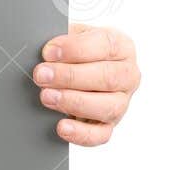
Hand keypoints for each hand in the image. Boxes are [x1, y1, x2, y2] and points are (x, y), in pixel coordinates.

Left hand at [32, 22, 139, 145]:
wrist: (79, 69)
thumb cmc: (76, 50)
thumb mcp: (72, 35)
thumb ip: (62, 36)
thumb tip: (46, 48)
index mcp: (121, 47)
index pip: (106, 45)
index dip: (76, 49)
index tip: (48, 51)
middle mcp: (127, 75)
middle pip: (108, 77)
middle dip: (70, 76)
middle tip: (41, 75)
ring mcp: (121, 102)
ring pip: (108, 107)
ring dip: (74, 102)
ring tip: (47, 96)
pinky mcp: (109, 125)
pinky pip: (101, 135)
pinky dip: (81, 133)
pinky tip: (62, 126)